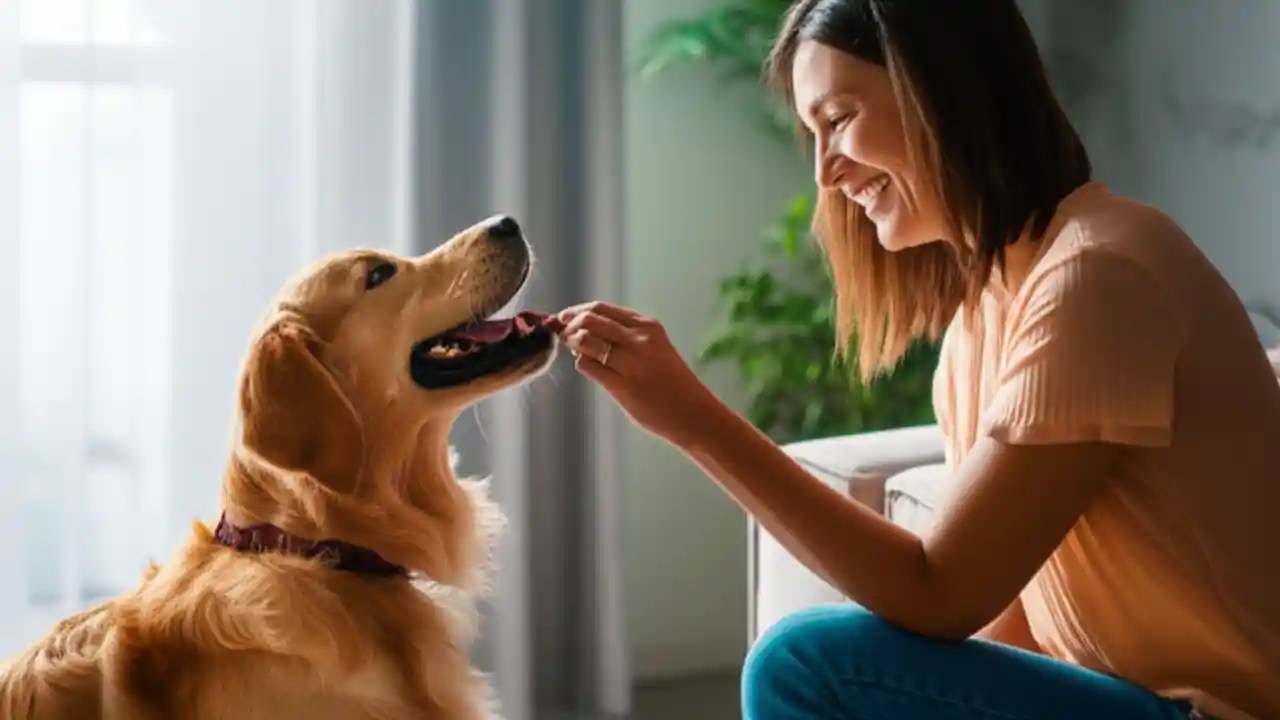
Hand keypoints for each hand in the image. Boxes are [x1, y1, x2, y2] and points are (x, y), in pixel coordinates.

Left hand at [555, 301, 718, 447]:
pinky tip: (590, 368)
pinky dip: (582, 364)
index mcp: (647, 326)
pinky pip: (587, 366)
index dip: (576, 311)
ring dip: (573, 344)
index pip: (601, 309)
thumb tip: (584, 328)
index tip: (564, 317)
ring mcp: (630, 362)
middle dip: (568, 325)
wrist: (694, 413)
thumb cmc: (672, 381)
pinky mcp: (622, 386)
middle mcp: (639, 339)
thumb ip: (626, 336)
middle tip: (562, 334)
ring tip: (577, 351)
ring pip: (584, 341)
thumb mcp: (655, 346)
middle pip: (588, 320)